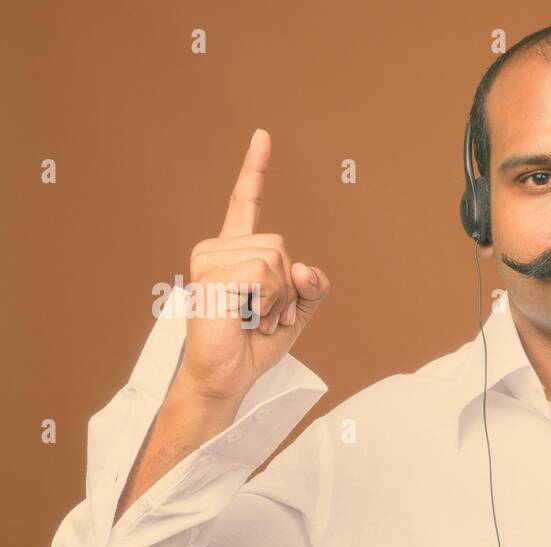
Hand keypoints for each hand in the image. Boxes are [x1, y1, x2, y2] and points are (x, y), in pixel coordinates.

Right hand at [177, 128, 330, 402]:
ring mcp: (210, 259)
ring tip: (254, 317)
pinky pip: (265, 275)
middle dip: (288, 286)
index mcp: (236, 253)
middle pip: (281, 244)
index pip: (244, 204)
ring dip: (278, 297)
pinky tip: (246, 317)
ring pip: (276, 259)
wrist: (226, 377)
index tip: (262, 136)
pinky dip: (269, 301)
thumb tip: (304, 267)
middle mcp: (217, 249)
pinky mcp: (210, 275)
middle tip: (266, 313)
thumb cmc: (254, 344)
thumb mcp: (297, 311)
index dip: (254, 170)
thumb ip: (312, 284)